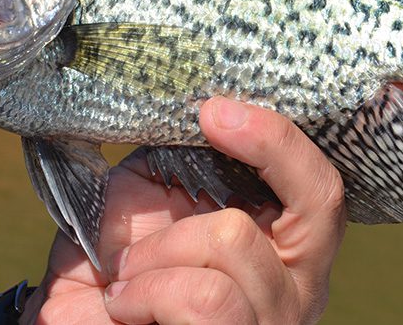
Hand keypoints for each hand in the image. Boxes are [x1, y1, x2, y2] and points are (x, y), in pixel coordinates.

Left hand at [23, 98, 345, 323]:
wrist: (80, 318)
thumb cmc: (119, 259)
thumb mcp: (153, 187)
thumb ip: (186, 150)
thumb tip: (206, 100)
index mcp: (287, 242)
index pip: (322, 185)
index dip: (280, 138)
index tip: (216, 110)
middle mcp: (298, 285)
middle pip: (317, 204)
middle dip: (251, 158)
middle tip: (196, 141)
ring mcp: (270, 321)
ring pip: (234, 240)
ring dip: (157, 249)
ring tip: (126, 269)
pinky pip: (202, 297)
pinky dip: (146, 290)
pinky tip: (125, 301)